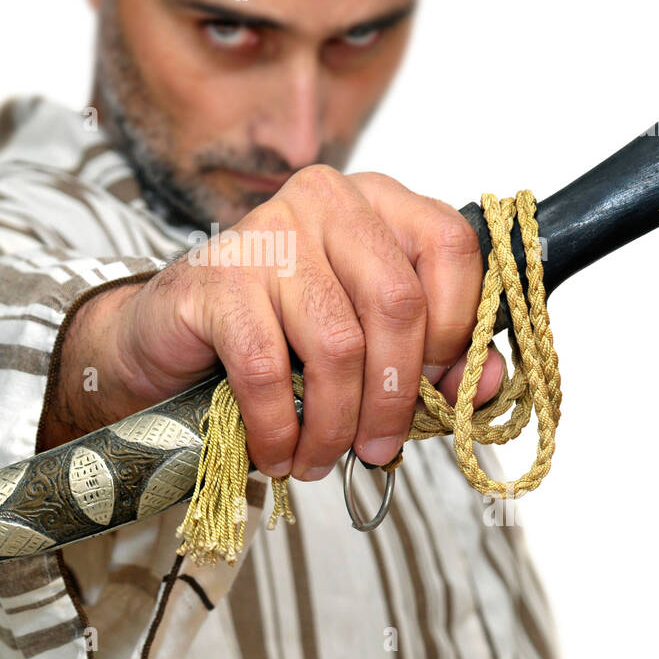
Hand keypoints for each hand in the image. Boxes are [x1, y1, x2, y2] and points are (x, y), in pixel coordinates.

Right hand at [111, 165, 504, 480]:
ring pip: (336, 343)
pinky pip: (268, 368)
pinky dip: (279, 426)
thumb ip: (432, 355)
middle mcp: (327, 200)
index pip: (451, 248)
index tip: (438, 392)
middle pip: (397, 302)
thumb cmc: (277, 332)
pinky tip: (278, 451)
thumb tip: (489, 382)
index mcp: (378, 202)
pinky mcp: (219, 277)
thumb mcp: (364, 338)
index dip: (456, 332)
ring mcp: (269, 231)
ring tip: (320, 458)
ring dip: (335, 423)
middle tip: (378, 449)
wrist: (169, 335)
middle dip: (395, 395)